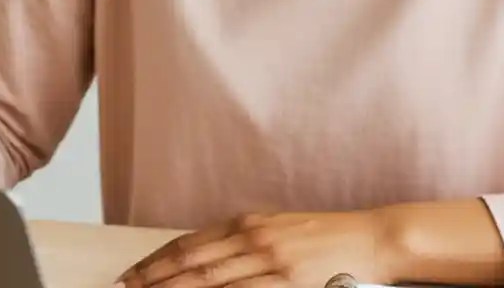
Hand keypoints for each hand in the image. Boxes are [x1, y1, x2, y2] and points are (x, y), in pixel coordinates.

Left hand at [116, 210, 397, 287]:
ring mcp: (270, 259)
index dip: (156, 259)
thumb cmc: (328, 239)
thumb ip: (245, 242)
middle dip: (152, 276)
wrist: (372, 239)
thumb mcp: (281, 230)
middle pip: (190, 259)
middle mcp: (254, 236)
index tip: (131, 275)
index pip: (190, 242)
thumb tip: (206, 259)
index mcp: (249, 222)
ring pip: (208, 278)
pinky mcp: (287, 280)